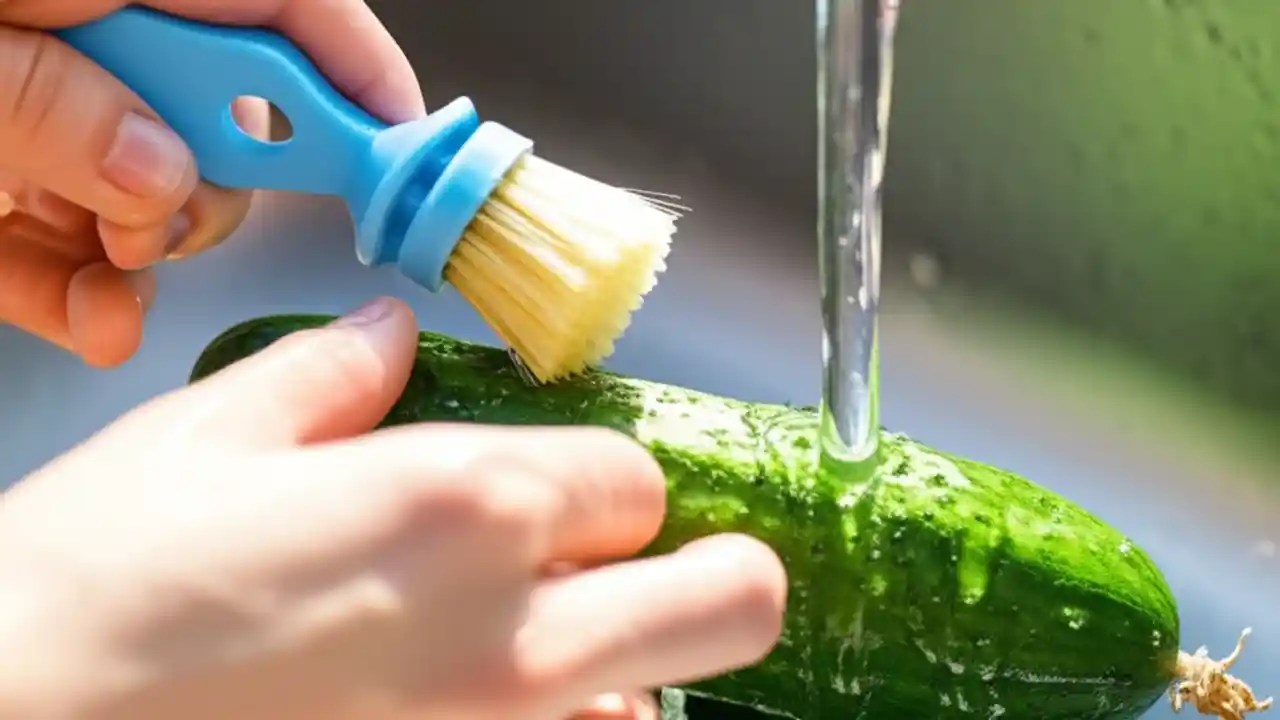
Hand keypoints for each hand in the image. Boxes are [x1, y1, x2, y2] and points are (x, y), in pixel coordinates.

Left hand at [0, 1, 424, 366]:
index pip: (288, 9)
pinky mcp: (2, 168)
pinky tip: (84, 314)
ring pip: (154, 193)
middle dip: (212, 194)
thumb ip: (62, 106)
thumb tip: (158, 177)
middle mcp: (95, 35)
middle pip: (226, 117)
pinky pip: (65, 236)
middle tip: (163, 223)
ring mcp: (49, 106)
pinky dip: (75, 288)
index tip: (401, 160)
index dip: (361, 76)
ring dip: (142, 256)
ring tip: (104, 270)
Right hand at [0, 297, 786, 719]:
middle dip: (707, 572)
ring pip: (651, 707)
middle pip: (734, 601)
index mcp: (464, 507)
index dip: (597, 476)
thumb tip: (388, 343)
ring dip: (613, 671)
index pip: (639, 477)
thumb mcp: (199, 444)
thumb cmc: (84, 602)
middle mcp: (516, 639)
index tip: (548, 484)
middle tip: (636, 570)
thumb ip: (327, 381)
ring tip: (505, 659)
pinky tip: (459, 717)